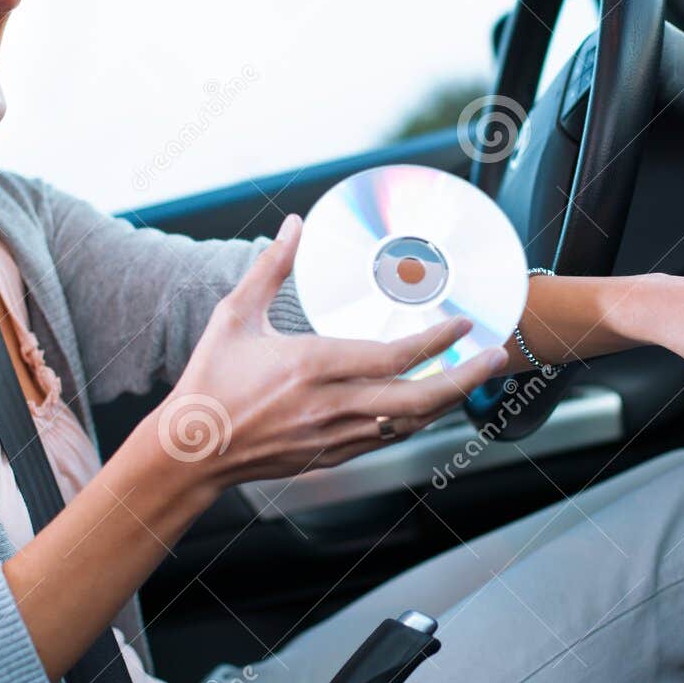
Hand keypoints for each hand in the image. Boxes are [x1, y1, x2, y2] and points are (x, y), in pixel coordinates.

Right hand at [150, 214, 507, 485]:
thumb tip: (293, 226)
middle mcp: (329, 406)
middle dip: (463, 377)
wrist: (190, 451)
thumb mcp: (235, 316)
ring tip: (470, 376)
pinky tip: (428, 404)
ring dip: (445, 401)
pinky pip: (386, 439)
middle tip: (493, 356)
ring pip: (409, 424)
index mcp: (310, 366)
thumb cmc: (211, 381)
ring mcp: (332, 437)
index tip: (461, 322)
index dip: (436, 340)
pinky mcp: (330, 456)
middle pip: (417, 398)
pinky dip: (414, 421)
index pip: (392, 357)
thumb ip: (270, 268)